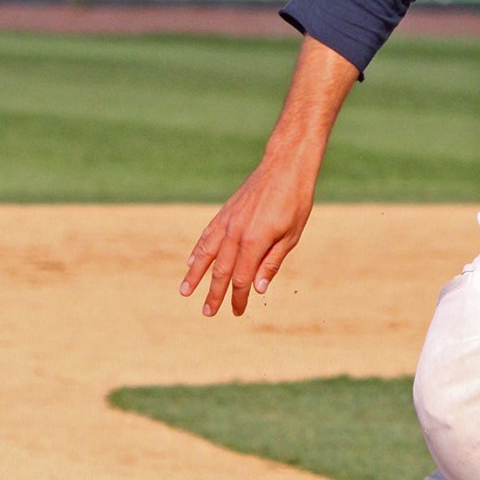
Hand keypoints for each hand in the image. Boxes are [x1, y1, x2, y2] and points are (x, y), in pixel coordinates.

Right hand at [181, 152, 316, 317]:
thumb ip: (272, 262)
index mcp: (255, 241)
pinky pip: (207, 235)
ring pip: (206, 253)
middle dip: (214, 293)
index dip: (239, 297)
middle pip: (221, 270)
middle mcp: (236, 232)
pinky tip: (191, 262)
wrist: (284, 167)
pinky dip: (198, 251)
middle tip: (207, 313)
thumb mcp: (291, 236)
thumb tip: (258, 288)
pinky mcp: (225, 213)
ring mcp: (228, 221)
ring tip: (184, 291)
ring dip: (195, 275)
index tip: (236, 312)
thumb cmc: (295, 202)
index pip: (242, 278)